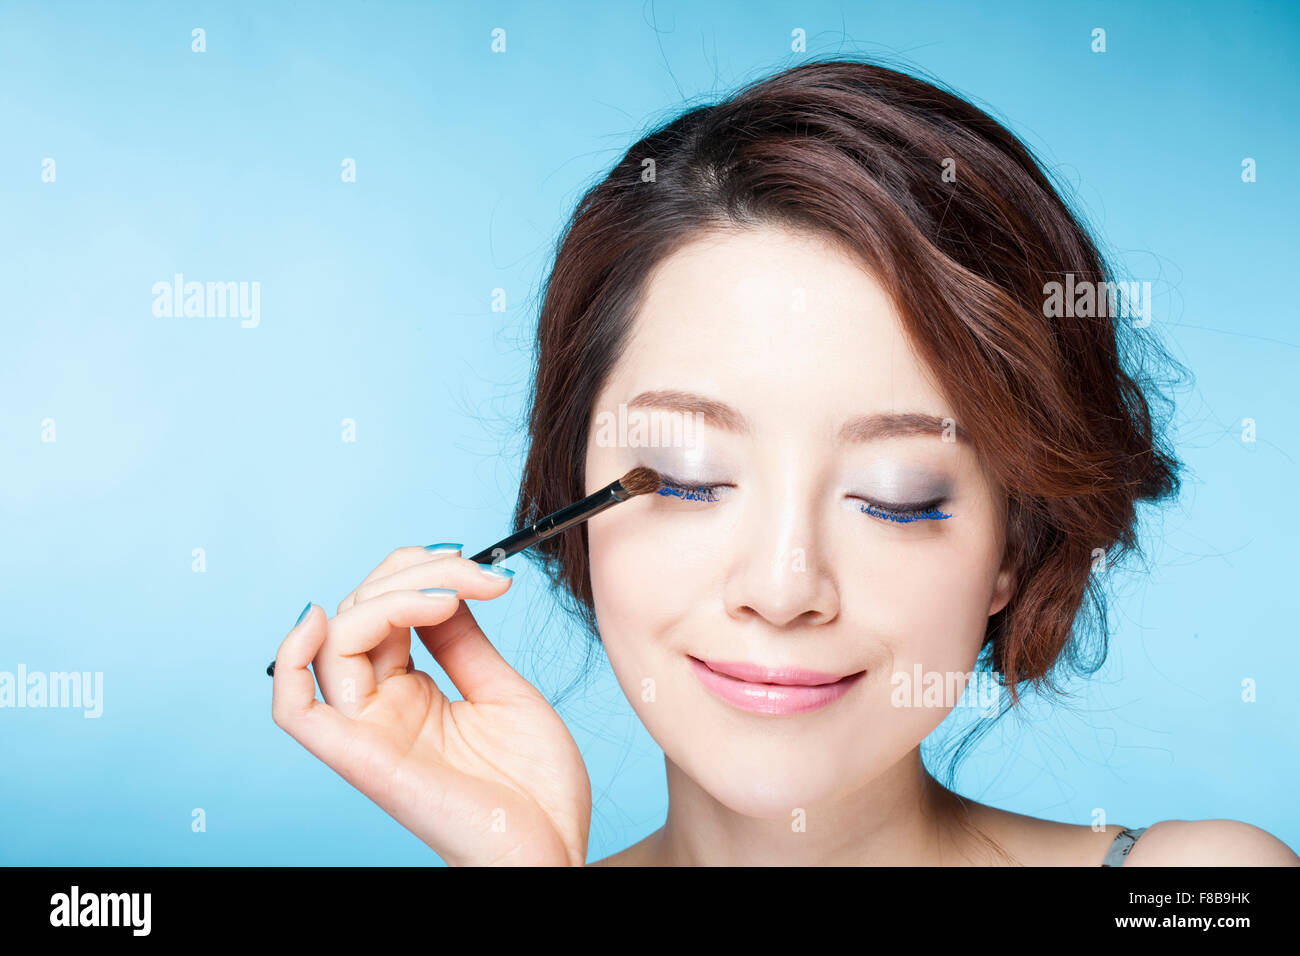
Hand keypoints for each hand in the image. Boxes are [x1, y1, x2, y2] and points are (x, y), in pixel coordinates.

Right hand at [271, 546, 591, 865]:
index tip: (480, 568)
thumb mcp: (502, 692)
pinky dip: (290, 661)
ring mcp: (372, 733)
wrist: (556, 849)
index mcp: (412, 693)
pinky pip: (296, 713)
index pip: (383, 611)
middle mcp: (383, 709)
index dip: (419, 572)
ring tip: (448, 594)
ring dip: (386, 597)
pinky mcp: (368, 761)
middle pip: (357, 615)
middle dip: (411, 574)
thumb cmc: (534, 787)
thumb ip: (462, 642)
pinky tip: (322, 620)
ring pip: (335, 643)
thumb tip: (441, 585)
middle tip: (475, 575)